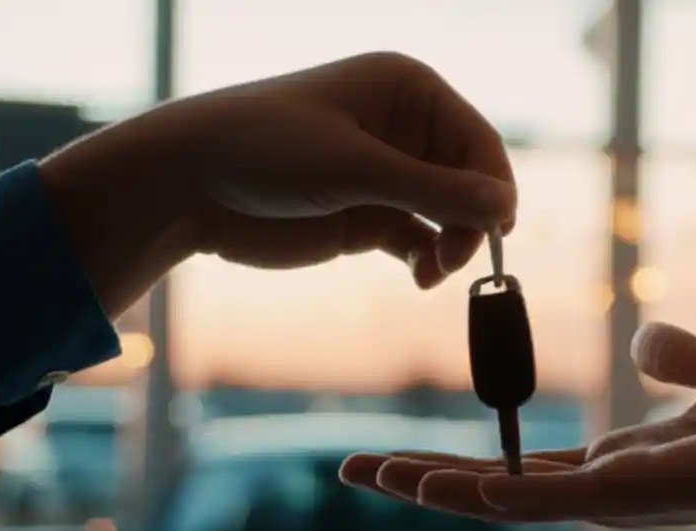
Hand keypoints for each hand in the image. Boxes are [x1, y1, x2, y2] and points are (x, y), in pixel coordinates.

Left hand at [40, 52, 515, 316]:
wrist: (189, 185)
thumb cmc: (267, 151)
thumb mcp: (356, 167)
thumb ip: (435, 189)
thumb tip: (506, 206)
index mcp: (407, 89)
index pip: (477, 139)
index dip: (494, 186)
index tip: (498, 230)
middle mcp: (404, 127)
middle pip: (470, 181)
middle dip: (470, 222)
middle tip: (455, 259)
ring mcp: (387, 174)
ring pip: (449, 216)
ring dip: (452, 246)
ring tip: (434, 272)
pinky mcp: (368, 216)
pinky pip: (420, 239)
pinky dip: (427, 260)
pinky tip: (420, 277)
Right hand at [340, 322, 695, 526]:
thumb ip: (679, 358)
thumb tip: (640, 338)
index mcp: (627, 462)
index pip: (527, 465)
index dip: (469, 461)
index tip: (416, 456)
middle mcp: (610, 489)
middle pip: (495, 486)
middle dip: (426, 479)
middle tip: (356, 469)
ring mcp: (614, 499)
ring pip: (498, 498)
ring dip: (430, 488)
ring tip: (366, 474)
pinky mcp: (625, 497)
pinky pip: (535, 499)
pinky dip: (480, 493)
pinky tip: (428, 486)